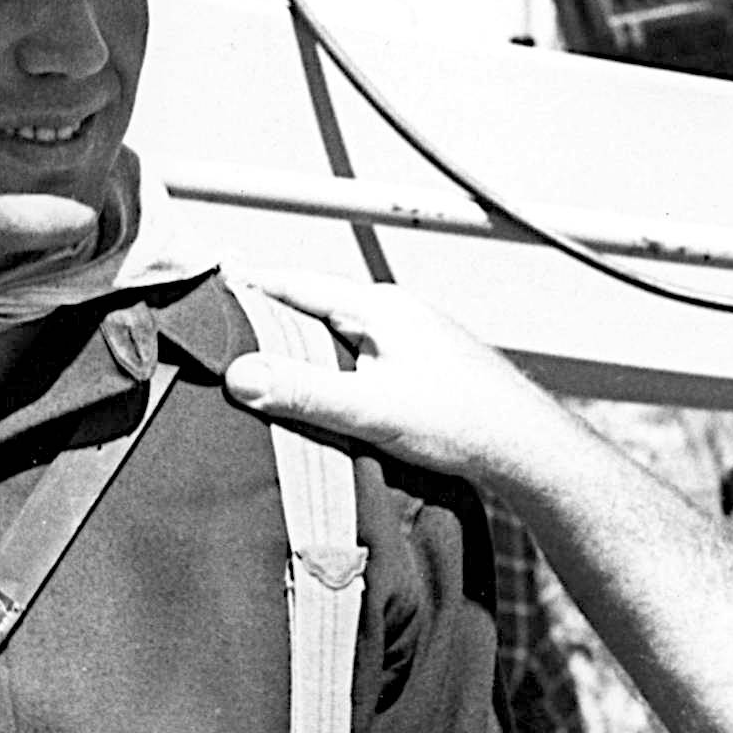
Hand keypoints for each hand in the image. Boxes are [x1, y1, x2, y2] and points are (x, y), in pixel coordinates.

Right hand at [222, 268, 578, 494]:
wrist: (524, 448)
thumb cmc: (460, 422)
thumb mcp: (369, 409)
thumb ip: (302, 391)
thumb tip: (239, 374)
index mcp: (378, 307)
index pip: (296, 284)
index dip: (249, 285)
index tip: (208, 287)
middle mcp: (394, 312)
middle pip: (313, 306)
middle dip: (268, 316)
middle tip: (221, 330)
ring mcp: (409, 337)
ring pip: (336, 332)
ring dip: (300, 345)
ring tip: (259, 363)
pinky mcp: (419, 365)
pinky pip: (358, 354)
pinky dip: (328, 365)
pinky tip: (318, 391)